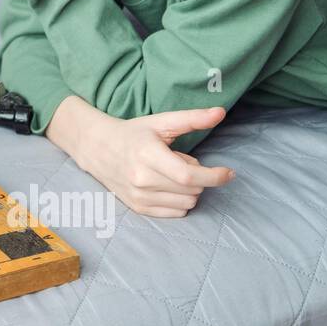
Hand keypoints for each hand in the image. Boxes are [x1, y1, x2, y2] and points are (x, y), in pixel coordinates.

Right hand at [75, 105, 233, 216]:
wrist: (97, 147)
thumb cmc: (133, 133)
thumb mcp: (161, 122)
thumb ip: (192, 118)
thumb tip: (220, 112)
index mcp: (148, 155)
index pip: (189, 176)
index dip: (214, 176)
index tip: (228, 172)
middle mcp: (142, 179)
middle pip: (192, 190)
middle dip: (199, 177)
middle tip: (181, 162)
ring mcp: (139, 196)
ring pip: (187, 203)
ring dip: (190, 190)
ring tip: (171, 174)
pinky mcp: (138, 208)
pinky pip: (176, 213)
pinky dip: (180, 201)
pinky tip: (167, 186)